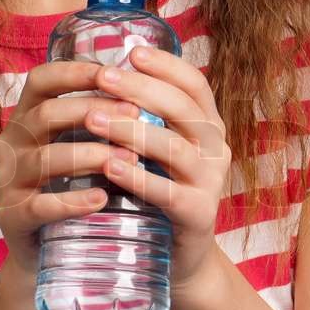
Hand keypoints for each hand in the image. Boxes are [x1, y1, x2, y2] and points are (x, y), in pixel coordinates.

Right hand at [0, 60, 142, 280]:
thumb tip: (153, 88)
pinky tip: (102, 198)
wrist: (51, 249)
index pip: (41, 81)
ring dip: (89, 155)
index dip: (75, 73)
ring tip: (130, 158)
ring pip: (44, 159)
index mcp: (26, 117)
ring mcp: (8, 182)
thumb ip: (101, 119)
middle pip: (44, 116)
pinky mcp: (12, 218)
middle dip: (92, 111)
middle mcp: (11, 144)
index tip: (115, 72)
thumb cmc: (75, 185)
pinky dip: (72, 201)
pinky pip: (39, 206)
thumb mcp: (81, 145)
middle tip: (135, 115)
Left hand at [83, 45, 231, 290]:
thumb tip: (106, 72)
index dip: (166, 65)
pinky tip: (110, 166)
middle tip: (102, 77)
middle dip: (140, 89)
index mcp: (208, 126)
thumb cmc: (160, 193)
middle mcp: (216, 150)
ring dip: (131, 130)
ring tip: (93, 118)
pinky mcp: (199, 216)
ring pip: (175, 148)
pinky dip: (138, 178)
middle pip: (183, 109)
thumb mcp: (158, 149)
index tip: (132, 53)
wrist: (180, 257)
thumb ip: (145, 117)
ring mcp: (211, 184)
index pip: (194, 85)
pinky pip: (169, 194)